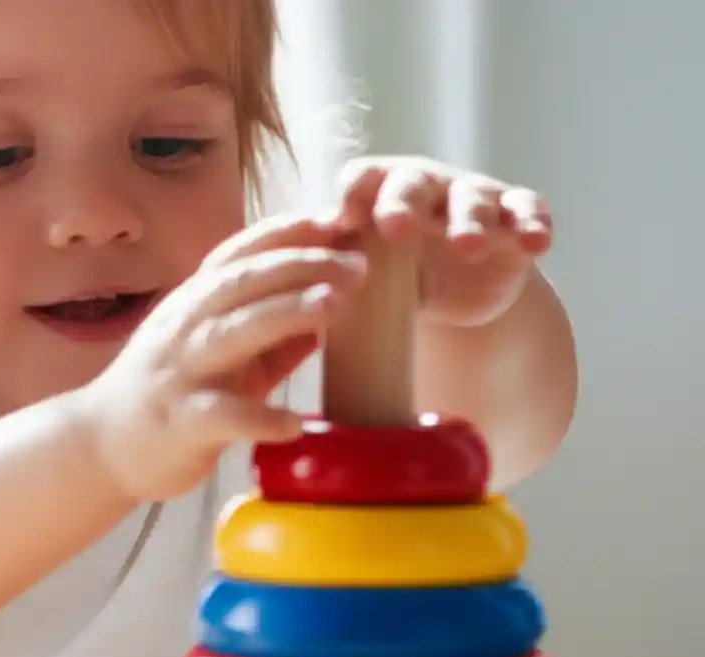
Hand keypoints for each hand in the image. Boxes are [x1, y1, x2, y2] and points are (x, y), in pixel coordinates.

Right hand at [76, 215, 366, 501]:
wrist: (102, 443)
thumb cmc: (168, 392)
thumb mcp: (218, 352)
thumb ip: (271, 335)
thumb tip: (329, 307)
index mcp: (195, 303)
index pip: (240, 254)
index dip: (285, 233)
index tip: (334, 219)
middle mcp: (185, 327)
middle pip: (243, 283)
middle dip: (301, 267)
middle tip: (357, 266)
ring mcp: (180, 372)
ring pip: (233, 333)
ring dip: (283, 314)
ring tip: (333, 306)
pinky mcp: (180, 421)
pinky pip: (223, 416)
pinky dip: (260, 417)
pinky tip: (295, 423)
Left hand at [334, 156, 553, 326]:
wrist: (452, 296)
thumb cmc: (390, 275)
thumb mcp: (363, 270)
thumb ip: (336, 260)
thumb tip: (300, 259)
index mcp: (378, 191)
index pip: (361, 179)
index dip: (352, 195)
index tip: (341, 220)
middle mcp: (425, 185)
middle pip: (413, 183)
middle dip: (404, 202)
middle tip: (394, 226)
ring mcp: (472, 198)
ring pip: (472, 198)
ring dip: (470, 218)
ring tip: (466, 245)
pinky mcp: (513, 219)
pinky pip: (527, 211)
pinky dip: (533, 223)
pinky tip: (536, 241)